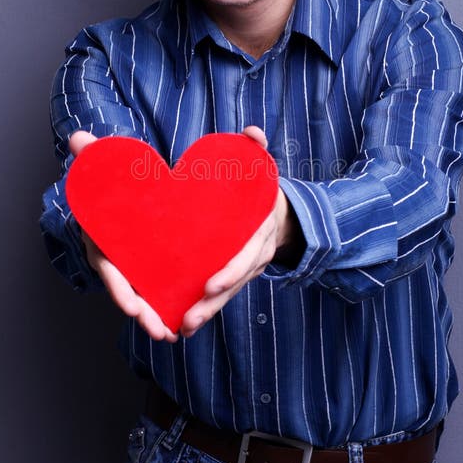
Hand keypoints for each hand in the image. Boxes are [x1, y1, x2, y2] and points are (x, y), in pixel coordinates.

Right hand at [68, 131, 178, 342]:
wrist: (126, 184)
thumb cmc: (114, 178)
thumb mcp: (108, 168)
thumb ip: (95, 155)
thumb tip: (77, 139)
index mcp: (100, 236)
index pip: (107, 267)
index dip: (119, 288)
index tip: (132, 306)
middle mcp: (113, 255)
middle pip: (126, 290)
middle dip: (142, 313)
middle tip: (160, 331)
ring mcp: (131, 263)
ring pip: (142, 296)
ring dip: (155, 317)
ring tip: (173, 335)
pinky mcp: (148, 265)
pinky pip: (156, 290)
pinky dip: (166, 306)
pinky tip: (183, 325)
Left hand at [180, 126, 301, 337]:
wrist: (281, 210)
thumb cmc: (261, 186)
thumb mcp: (262, 167)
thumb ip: (254, 149)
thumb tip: (253, 134)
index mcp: (261, 230)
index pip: (247, 255)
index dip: (231, 272)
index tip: (210, 286)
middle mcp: (257, 253)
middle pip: (235, 283)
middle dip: (213, 303)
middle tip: (189, 318)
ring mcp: (247, 266)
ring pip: (227, 294)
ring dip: (206, 313)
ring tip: (182, 328)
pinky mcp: (235, 274)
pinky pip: (222, 295)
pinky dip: (206, 310)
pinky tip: (181, 325)